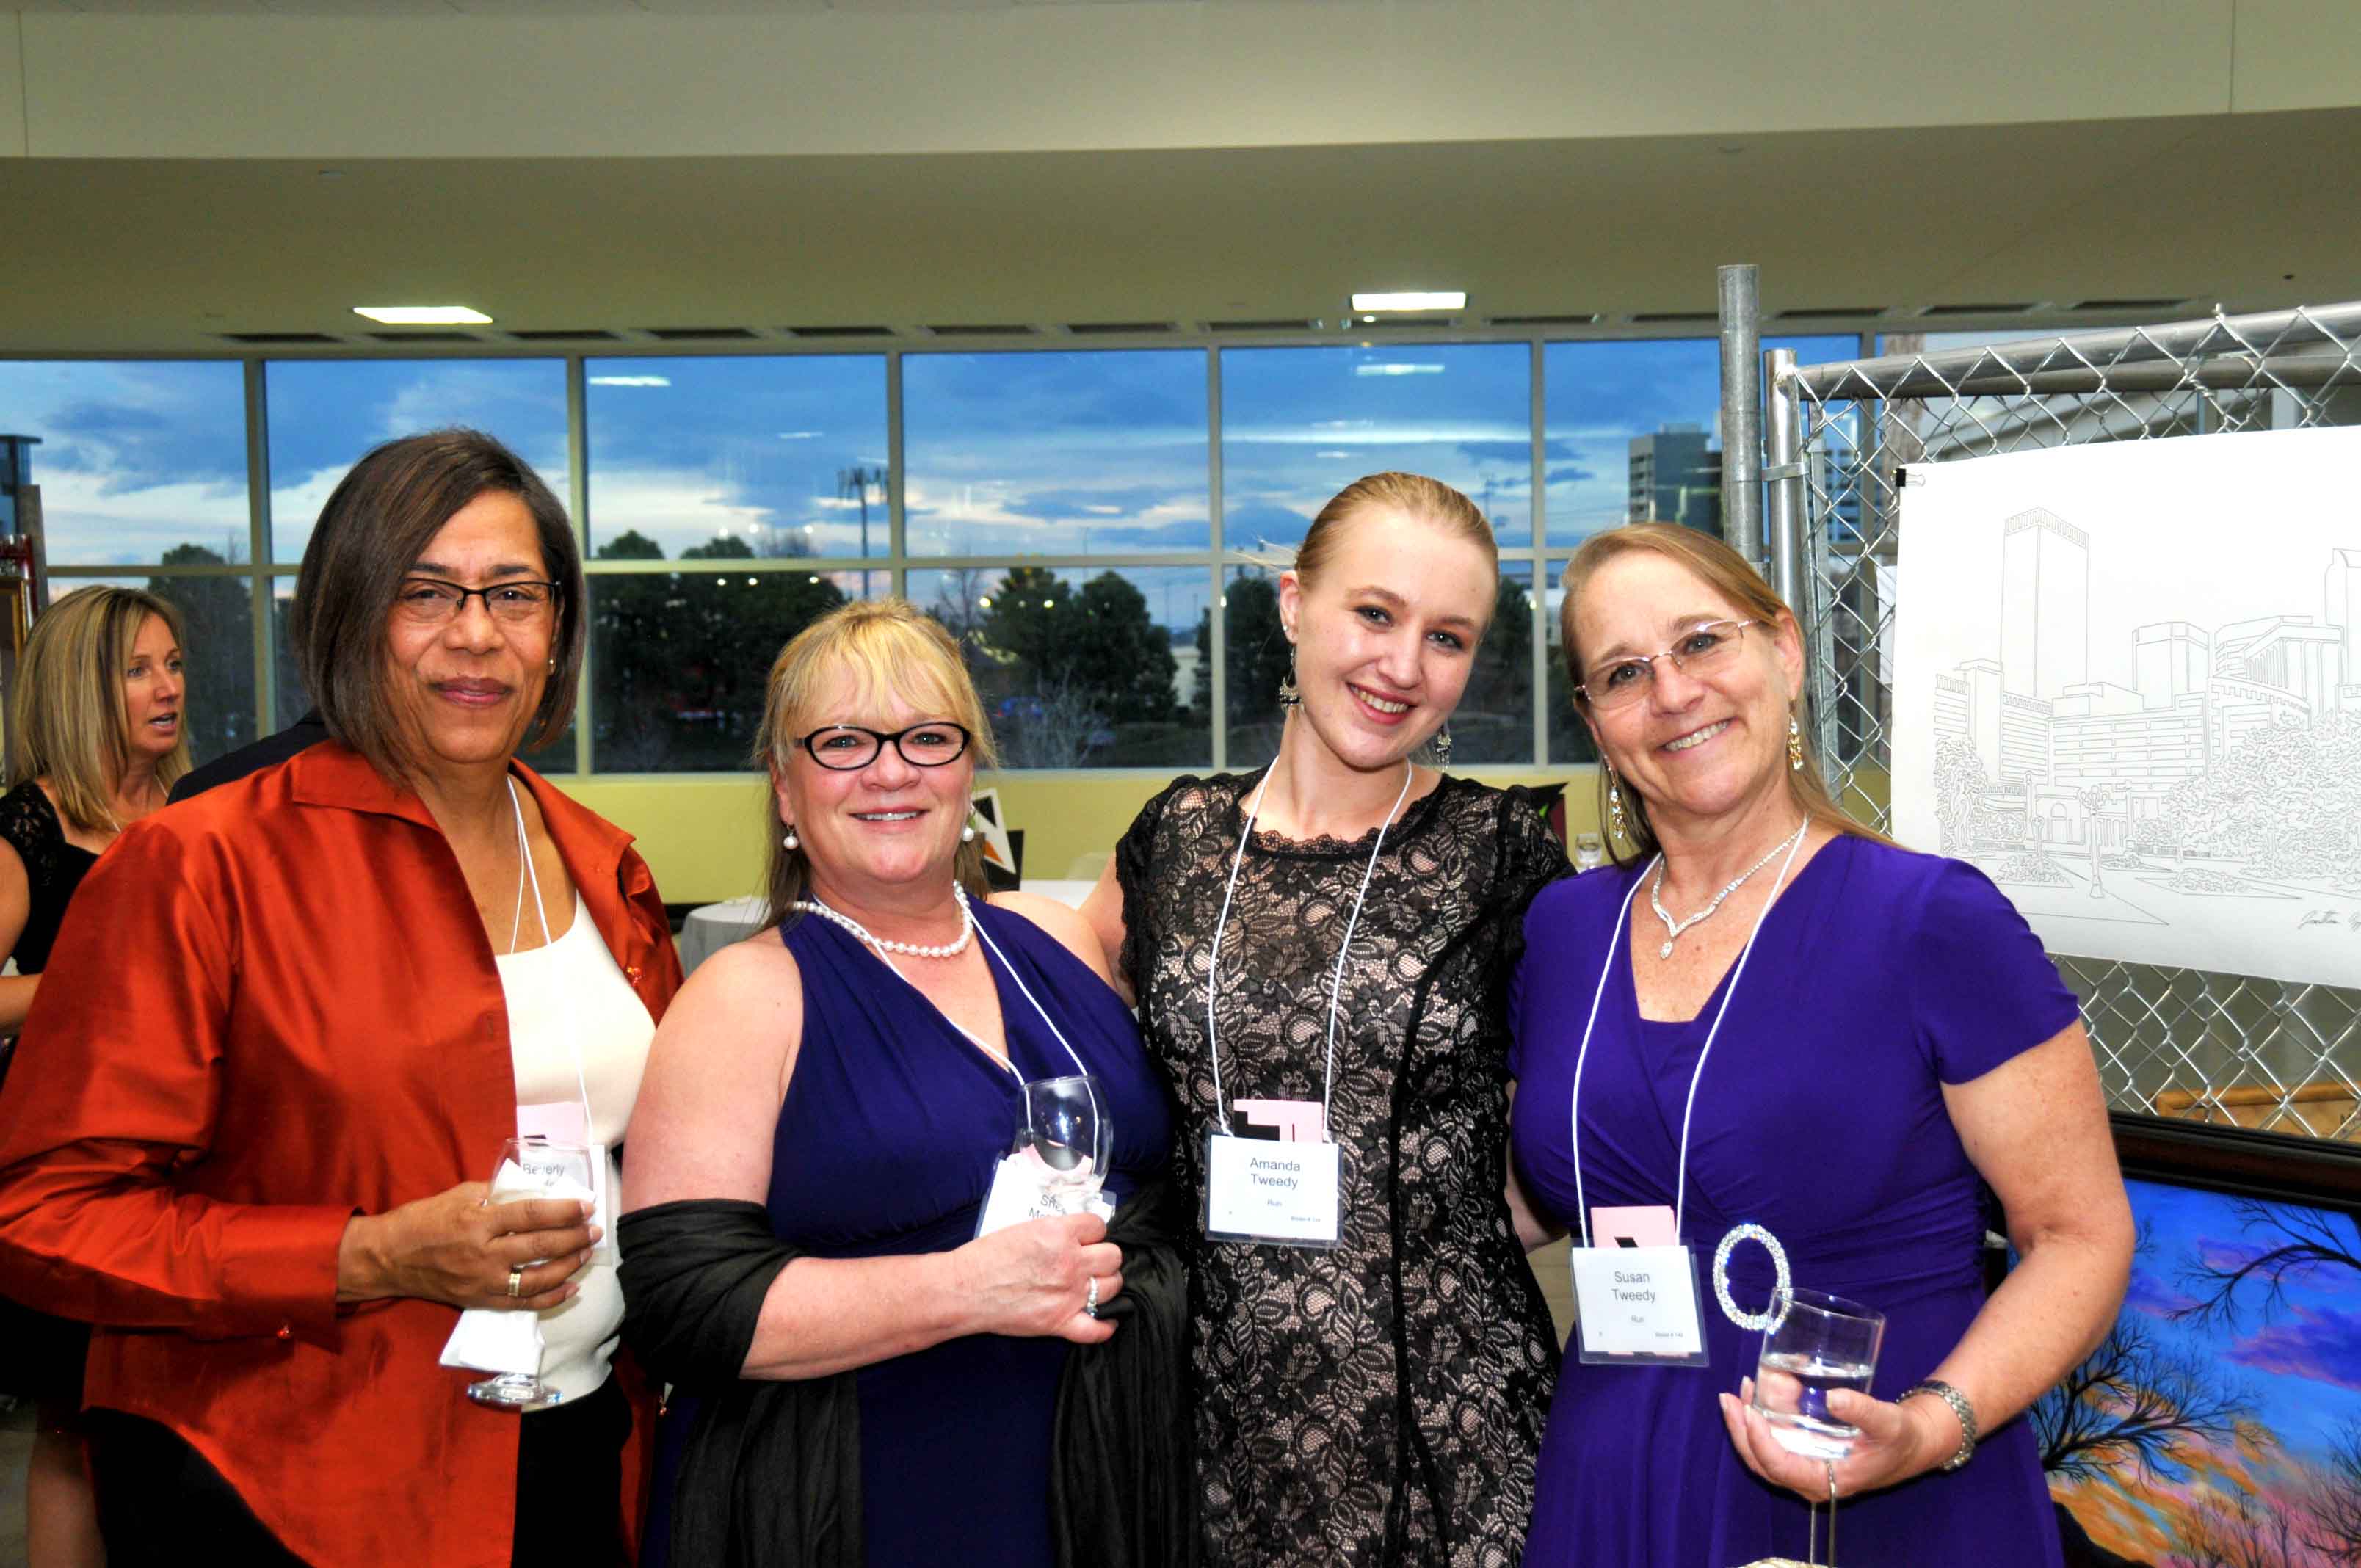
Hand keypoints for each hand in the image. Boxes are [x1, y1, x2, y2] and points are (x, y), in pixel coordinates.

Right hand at [337, 1182, 598, 1310]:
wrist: (389, 1257)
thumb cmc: (424, 1219)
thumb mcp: (460, 1194)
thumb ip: (498, 1193)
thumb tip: (535, 1189)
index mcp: (479, 1221)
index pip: (532, 1215)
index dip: (564, 1211)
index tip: (587, 1206)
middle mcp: (483, 1254)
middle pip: (540, 1247)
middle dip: (574, 1238)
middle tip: (594, 1230)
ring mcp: (482, 1282)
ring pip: (537, 1279)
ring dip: (568, 1266)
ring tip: (586, 1254)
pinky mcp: (479, 1301)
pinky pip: (522, 1304)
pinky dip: (550, 1298)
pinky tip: (570, 1286)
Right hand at [951, 1212, 1123, 1345]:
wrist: (963, 1289)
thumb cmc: (987, 1257)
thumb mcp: (1026, 1227)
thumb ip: (1056, 1231)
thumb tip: (1077, 1235)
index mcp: (1059, 1233)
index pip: (1099, 1225)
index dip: (1093, 1232)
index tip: (1086, 1239)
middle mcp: (1070, 1262)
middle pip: (1113, 1256)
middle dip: (1103, 1257)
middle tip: (1090, 1261)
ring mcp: (1068, 1294)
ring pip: (1113, 1286)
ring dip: (1106, 1284)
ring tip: (1093, 1285)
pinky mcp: (1060, 1322)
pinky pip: (1098, 1329)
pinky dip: (1106, 1326)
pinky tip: (1106, 1319)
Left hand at [1717, 1377, 1954, 1501]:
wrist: (1910, 1444)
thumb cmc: (1900, 1438)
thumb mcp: (1888, 1423)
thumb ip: (1863, 1411)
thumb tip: (1833, 1397)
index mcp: (1825, 1480)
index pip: (1780, 1467)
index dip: (1760, 1441)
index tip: (1749, 1412)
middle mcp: (1808, 1478)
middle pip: (1761, 1462)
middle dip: (1740, 1431)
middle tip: (1728, 1398)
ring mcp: (1803, 1465)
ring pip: (1762, 1451)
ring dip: (1745, 1422)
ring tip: (1739, 1389)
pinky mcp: (1803, 1451)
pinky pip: (1773, 1439)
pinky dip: (1761, 1416)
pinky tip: (1757, 1391)